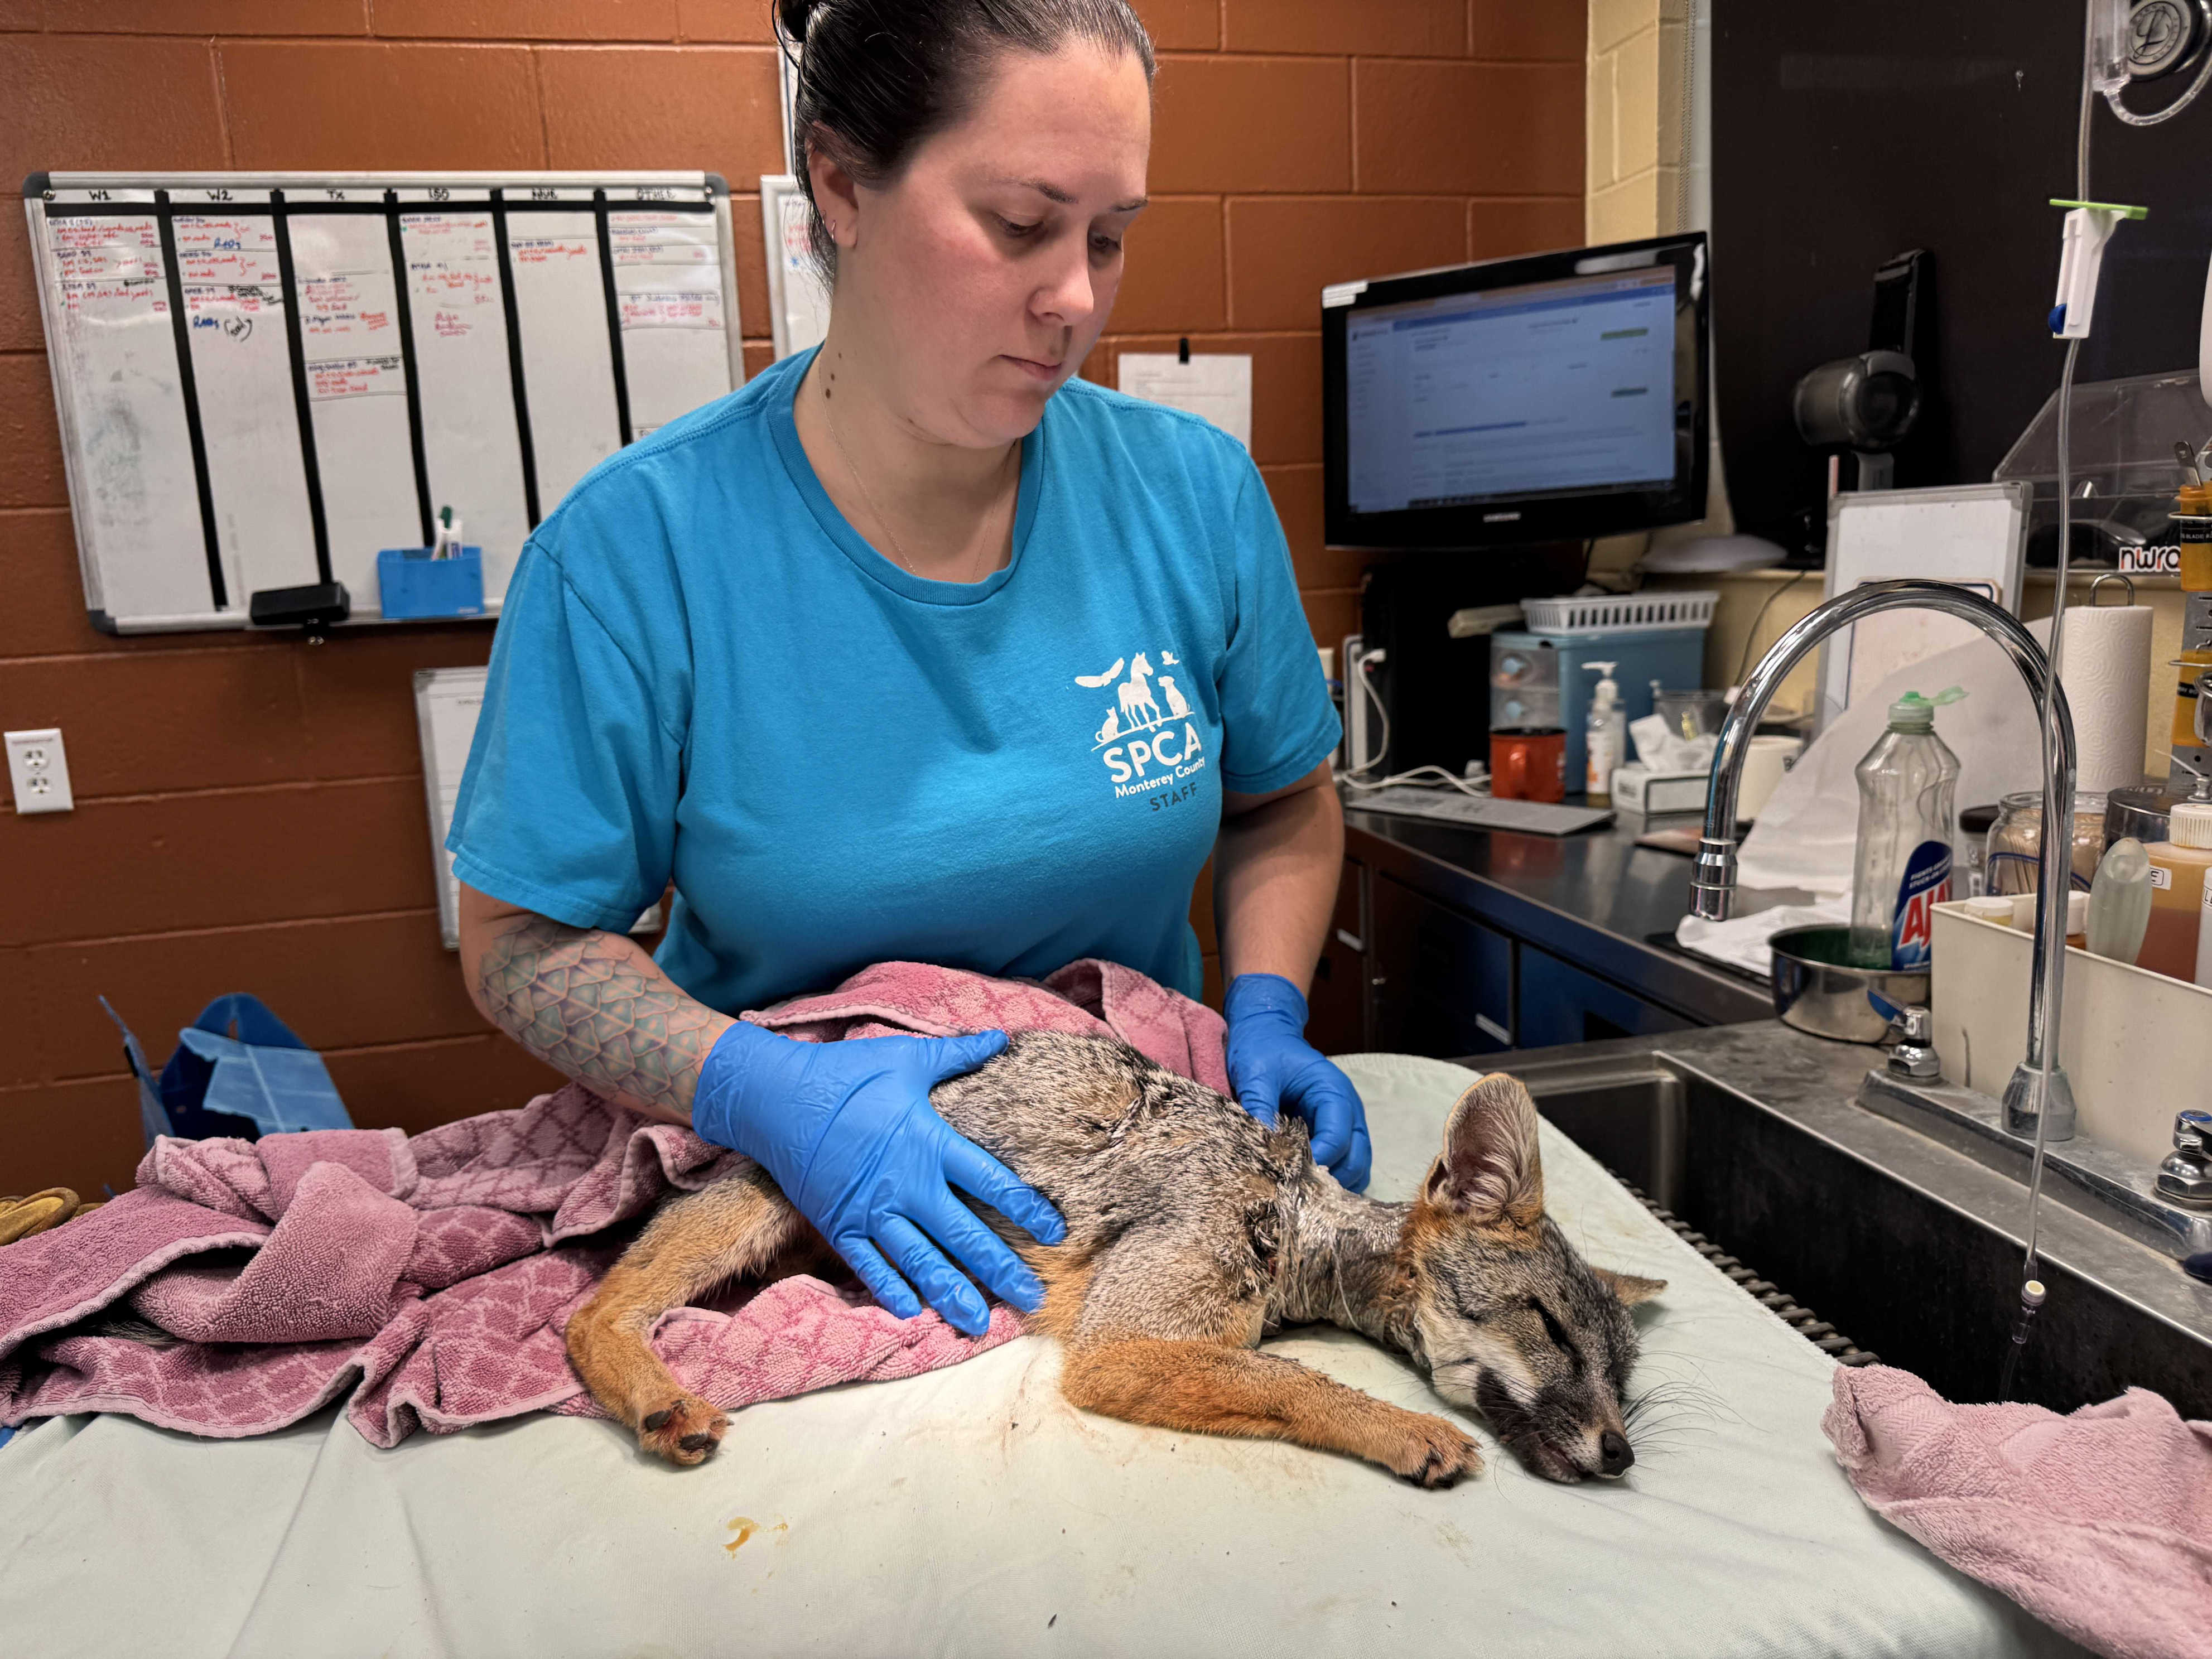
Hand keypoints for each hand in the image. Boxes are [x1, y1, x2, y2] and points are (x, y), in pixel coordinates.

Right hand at [689, 1023, 1064, 1335]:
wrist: (776, 1097)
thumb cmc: (846, 1074)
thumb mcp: (907, 1058)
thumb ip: (958, 1054)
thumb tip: (1001, 1037)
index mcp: (929, 1143)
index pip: (992, 1182)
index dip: (1027, 1210)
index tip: (1057, 1234)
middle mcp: (906, 1184)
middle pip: (965, 1236)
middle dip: (1001, 1270)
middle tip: (1033, 1299)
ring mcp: (871, 1210)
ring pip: (921, 1262)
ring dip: (953, 1294)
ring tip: (980, 1323)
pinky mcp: (838, 1225)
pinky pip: (870, 1266)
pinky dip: (891, 1290)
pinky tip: (911, 1313)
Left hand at [1223, 972, 1371, 1191]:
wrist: (1266, 1034)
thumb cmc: (1263, 1049)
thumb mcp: (1256, 1073)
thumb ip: (1260, 1105)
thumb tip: (1262, 1145)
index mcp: (1334, 1091)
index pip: (1339, 1135)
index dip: (1319, 1160)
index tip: (1291, 1177)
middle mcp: (1347, 1110)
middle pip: (1357, 1158)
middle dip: (1331, 1180)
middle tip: (1298, 1194)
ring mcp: (1344, 1125)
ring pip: (1355, 1167)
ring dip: (1334, 1185)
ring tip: (1302, 1196)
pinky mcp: (1332, 1135)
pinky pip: (1343, 1165)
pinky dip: (1330, 1181)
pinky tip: (1304, 1189)